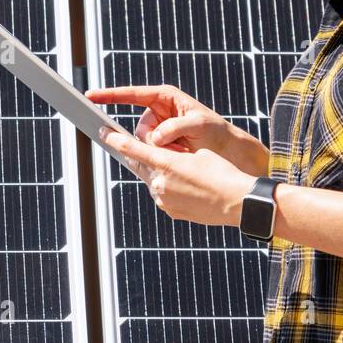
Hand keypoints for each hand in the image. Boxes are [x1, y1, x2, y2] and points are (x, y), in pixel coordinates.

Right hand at [85, 84, 237, 156]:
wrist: (230, 150)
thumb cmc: (217, 131)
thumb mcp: (199, 124)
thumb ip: (174, 127)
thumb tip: (155, 138)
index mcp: (166, 97)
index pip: (132, 95)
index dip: (110, 96)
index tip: (90, 96)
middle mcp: (160, 112)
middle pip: (139, 128)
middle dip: (152, 141)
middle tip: (176, 147)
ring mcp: (160, 129)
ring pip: (144, 144)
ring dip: (161, 152)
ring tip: (184, 152)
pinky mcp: (162, 145)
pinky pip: (151, 153)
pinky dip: (162, 158)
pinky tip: (180, 157)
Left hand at [98, 127, 256, 227]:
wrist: (238, 202)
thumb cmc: (222, 172)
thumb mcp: (198, 153)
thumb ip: (173, 153)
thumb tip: (159, 157)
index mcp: (167, 163)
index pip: (133, 149)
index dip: (115, 139)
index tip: (104, 131)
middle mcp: (161, 182)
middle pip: (139, 164)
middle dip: (135, 154)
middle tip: (127, 144)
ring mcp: (164, 199)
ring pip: (151, 179)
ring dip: (155, 171)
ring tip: (174, 166)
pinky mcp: (171, 210)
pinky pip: (162, 194)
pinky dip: (166, 186)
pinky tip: (184, 183)